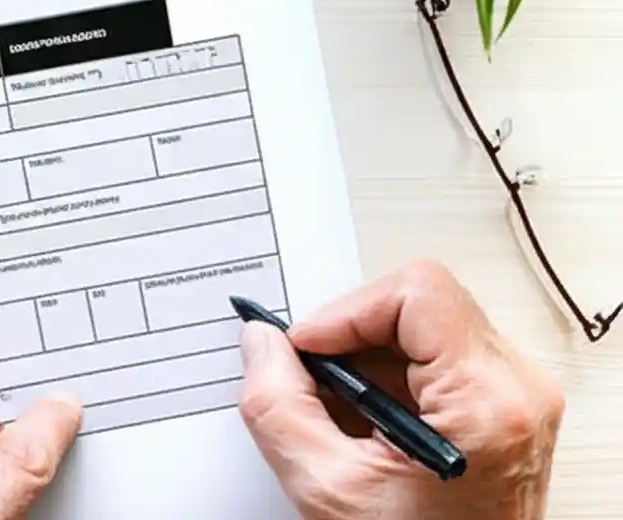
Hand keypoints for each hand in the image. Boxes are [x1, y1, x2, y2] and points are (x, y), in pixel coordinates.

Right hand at [238, 261, 563, 519]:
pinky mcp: (506, 408)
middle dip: (351, 337)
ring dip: (366, 359)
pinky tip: (365, 423)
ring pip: (425, 328)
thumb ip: (280, 405)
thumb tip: (262, 346)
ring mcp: (517, 398)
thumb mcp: (328, 488)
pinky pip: (439, 357)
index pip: (418, 293)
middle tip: (311, 379)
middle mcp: (518, 390)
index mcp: (488, 403)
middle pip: (420, 305)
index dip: (346, 311)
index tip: (305, 347)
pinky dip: (389, 378)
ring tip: (339, 412)